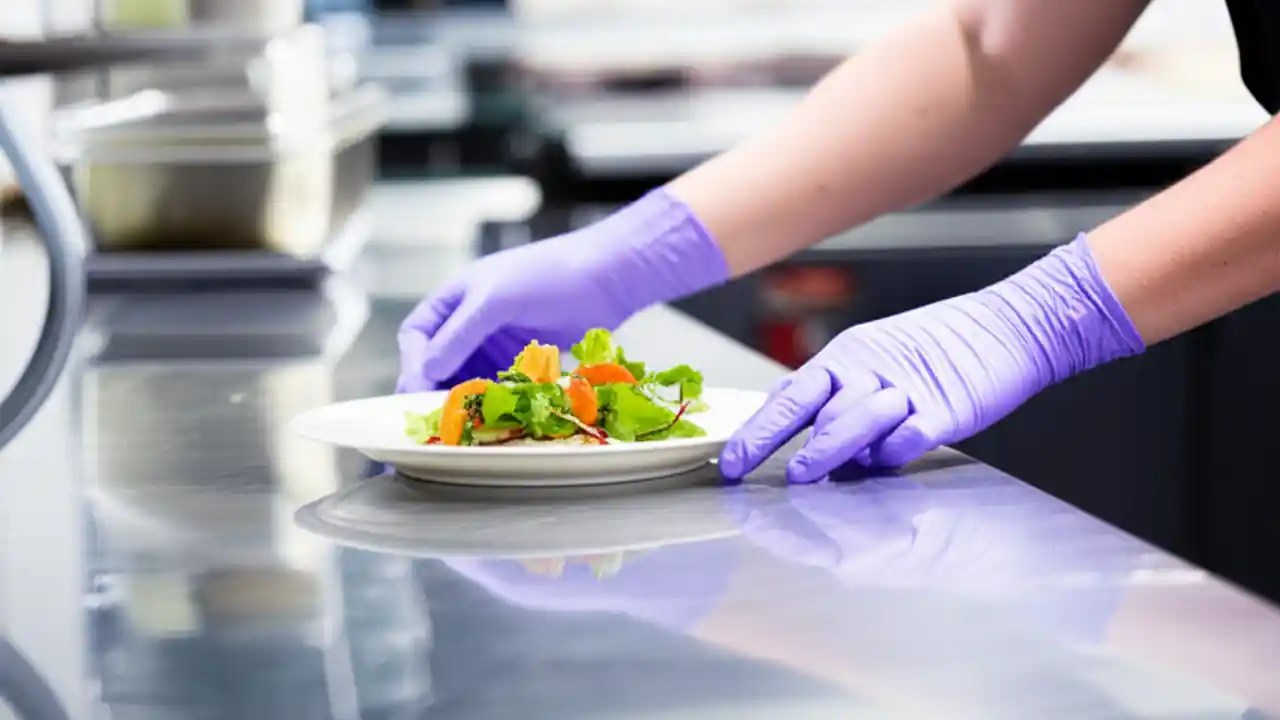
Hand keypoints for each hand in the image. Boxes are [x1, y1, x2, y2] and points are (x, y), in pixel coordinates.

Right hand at [397, 189, 726, 391]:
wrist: (607, 277)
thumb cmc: (549, 274)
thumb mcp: (496, 299)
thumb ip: (460, 334)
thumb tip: (425, 370)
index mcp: (456, 299)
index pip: (418, 336)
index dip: (413, 364)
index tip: (417, 392)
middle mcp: (472, 323)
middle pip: (439, 364)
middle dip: (435, 391)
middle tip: (436, 422)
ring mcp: (499, 344)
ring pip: (469, 381)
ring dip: (465, 403)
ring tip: (463, 426)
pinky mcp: (525, 363)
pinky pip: (499, 389)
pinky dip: (494, 404)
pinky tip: (494, 419)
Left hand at [720, 235, 1143, 482]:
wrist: (1010, 327)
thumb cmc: (941, 351)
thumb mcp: (880, 368)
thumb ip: (844, 409)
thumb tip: (813, 452)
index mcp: (847, 358)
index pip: (789, 396)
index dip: (756, 430)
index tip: (728, 462)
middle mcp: (868, 370)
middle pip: (809, 404)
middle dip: (769, 437)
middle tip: (742, 467)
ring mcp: (907, 388)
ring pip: (854, 418)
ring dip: (825, 448)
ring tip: (804, 473)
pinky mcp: (945, 407)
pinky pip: (909, 433)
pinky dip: (890, 452)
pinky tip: (878, 464)